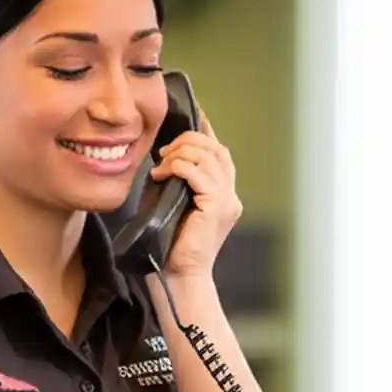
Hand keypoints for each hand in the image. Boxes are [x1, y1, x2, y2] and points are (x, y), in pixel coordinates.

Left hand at [149, 109, 242, 277]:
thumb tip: (165, 156)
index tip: (191, 116)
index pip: (219, 152)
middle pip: (216, 149)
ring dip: (180, 153)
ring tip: (161, 165)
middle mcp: (230, 195)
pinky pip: (199, 173)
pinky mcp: (216, 207)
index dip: (206, 131)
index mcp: (223, 194)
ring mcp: (226, 201)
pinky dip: (179, 167)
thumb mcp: (176, 205)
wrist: (177, 274)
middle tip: (165, 151)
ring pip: (209, 156)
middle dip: (189, 141)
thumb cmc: (171, 244)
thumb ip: (180, 182)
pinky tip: (162, 174)